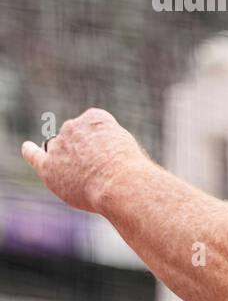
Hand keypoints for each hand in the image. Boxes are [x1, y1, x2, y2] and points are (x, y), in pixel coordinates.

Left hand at [20, 108, 147, 212]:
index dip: (105, 144)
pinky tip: (27, 147)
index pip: (96, 127)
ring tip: (84, 175)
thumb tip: (87, 157)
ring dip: (68, 159)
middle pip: (75, 138)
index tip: (115, 156)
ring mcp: (58, 146)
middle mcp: (73, 126)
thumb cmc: (128, 168)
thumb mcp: (125, 146)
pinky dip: (30, 151)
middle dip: (86, 152)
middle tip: (105, 171)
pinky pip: (34, 155)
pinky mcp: (48, 166)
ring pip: (59, 150)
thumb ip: (105, 144)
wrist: (119, 183)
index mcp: (95, 117)